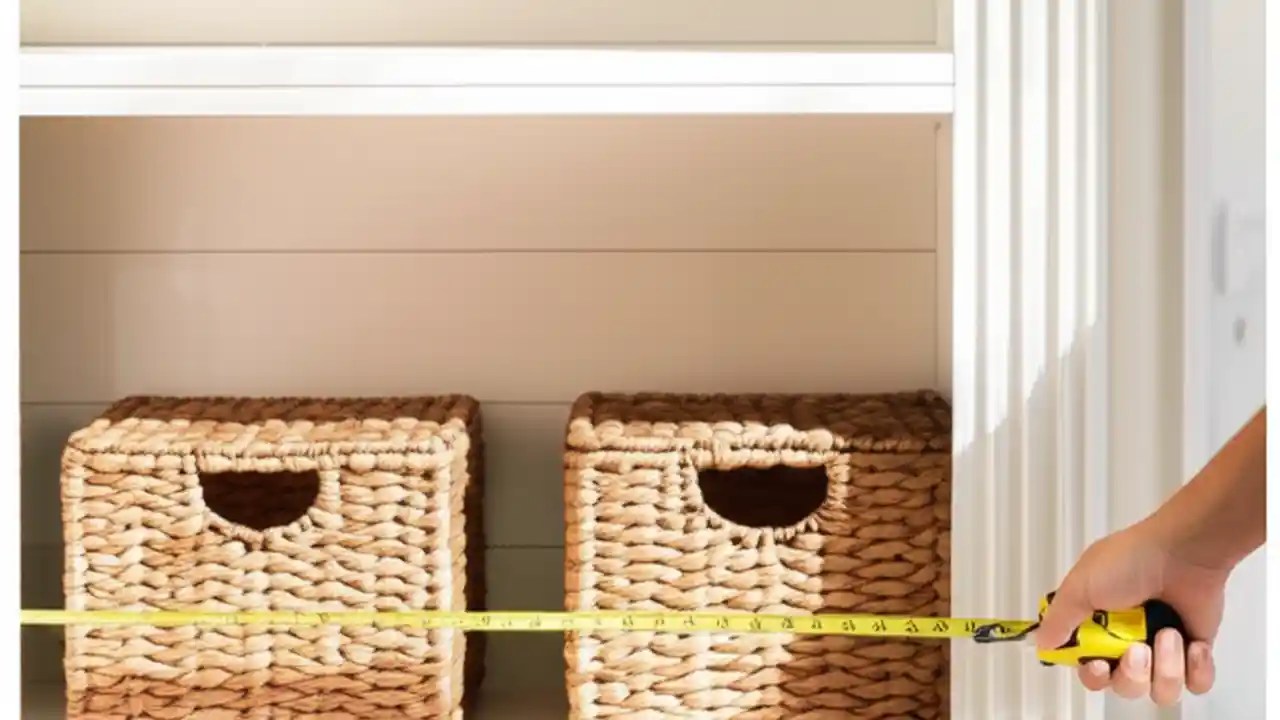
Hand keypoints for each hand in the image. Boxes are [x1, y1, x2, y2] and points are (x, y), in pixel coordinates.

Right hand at [1035, 519, 1225, 705]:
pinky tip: (1193, 645)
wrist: (1185, 553)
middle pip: (1123, 685)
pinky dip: (1196, 669)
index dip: (1094, 675)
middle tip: (1139, 650)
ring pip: (1160, 690)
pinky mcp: (1197, 652)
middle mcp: (1129, 640)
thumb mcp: (1081, 585)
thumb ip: (1059, 619)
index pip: (1089, 667)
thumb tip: (1042, 643)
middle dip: (1132, 675)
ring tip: (1170, 635)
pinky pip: (1196, 684)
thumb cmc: (1131, 562)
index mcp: (1098, 624)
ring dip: (1166, 667)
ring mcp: (1164, 648)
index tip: (1100, 664)